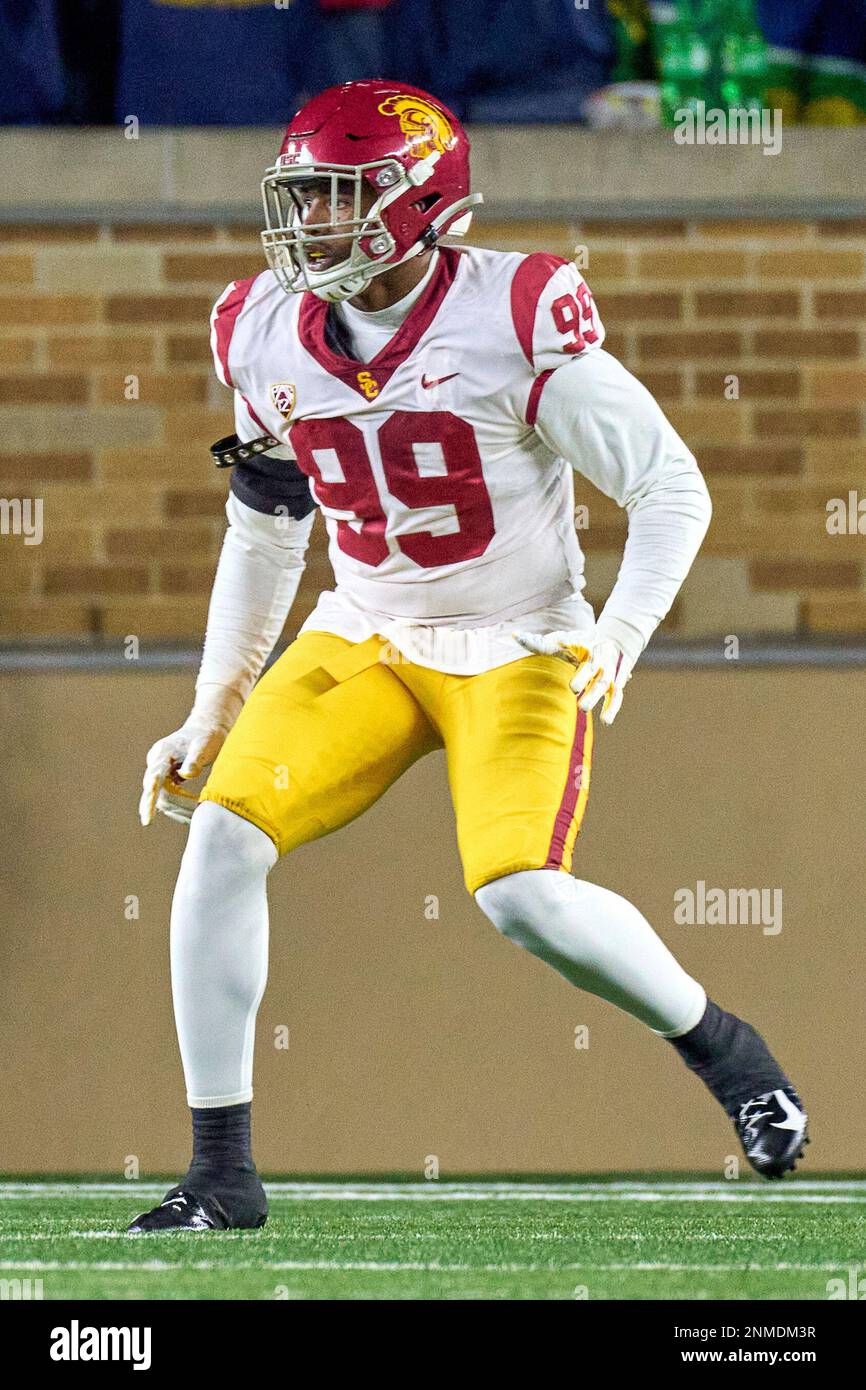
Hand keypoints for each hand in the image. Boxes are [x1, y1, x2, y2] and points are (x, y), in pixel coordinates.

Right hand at [138, 686, 242, 825]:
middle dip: (176, 807)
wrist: (205, 730)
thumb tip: (186, 775)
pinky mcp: (166, 779)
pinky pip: (168, 798)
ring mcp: (159, 772)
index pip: (153, 780)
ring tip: (199, 817)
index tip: (147, 821)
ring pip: (163, 799)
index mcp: (162, 753)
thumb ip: (195, 759)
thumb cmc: (206, 736)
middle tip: (197, 817)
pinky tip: (193, 814)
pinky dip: (180, 807)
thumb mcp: (204, 745)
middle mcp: (156, 763)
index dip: (149, 801)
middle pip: (158, 794)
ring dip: (179, 810)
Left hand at [513, 627, 633, 725]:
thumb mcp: (560, 638)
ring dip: (595, 696)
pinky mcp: (615, 684)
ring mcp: (609, 672)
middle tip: (574, 692)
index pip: (580, 654)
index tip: (569, 679)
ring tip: (582, 709)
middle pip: (594, 670)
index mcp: (585, 646)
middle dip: (585, 680)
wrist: (612, 641)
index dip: (576, 666)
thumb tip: (513, 635)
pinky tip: (605, 721)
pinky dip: (612, 708)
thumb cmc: (578, 642)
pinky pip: (616, 696)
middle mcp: (599, 659)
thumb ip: (537, 642)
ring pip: (605, 684)